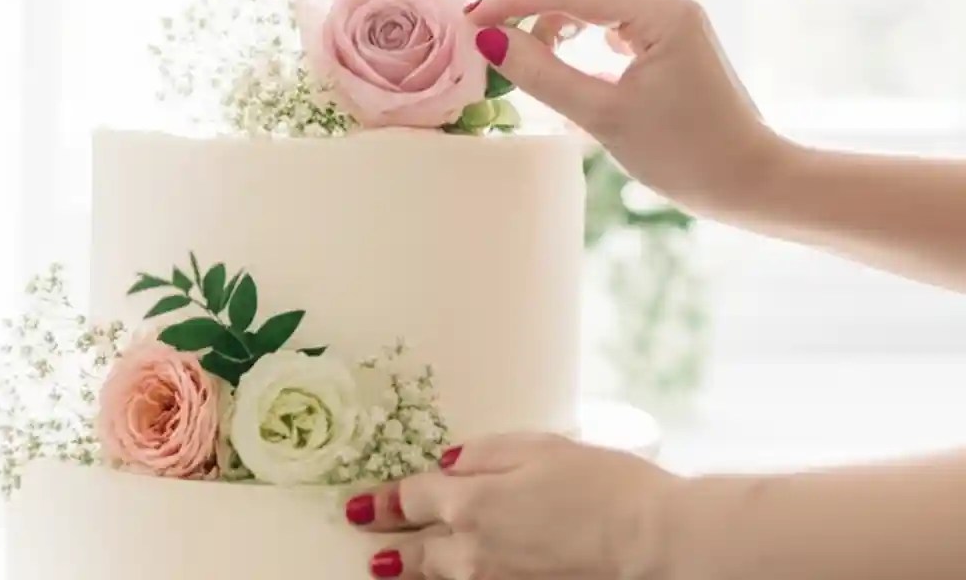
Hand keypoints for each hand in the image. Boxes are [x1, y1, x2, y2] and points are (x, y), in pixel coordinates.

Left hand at [345, 433, 677, 578]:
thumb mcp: (541, 447)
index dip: (383, 499)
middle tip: (364, 536)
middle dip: (387, 540)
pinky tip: (446, 579)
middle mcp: (470, 549)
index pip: (411, 498)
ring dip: (410, 571)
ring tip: (387, 569)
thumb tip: (448, 462)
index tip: (360, 503)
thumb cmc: (606, 487)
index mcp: (470, 502)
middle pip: (415, 548)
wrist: (653, 545)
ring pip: (438, 578)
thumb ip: (485, 453)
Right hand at [466, 0, 786, 216]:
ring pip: (587, 2)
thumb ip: (542, 74)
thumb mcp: (602, 115)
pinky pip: (604, 21)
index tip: (469, 21)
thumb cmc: (684, 154)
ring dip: (546, 23)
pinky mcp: (664, 39)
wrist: (748, 179)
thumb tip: (490, 42)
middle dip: (524, 6)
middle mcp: (665, 2)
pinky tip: (554, 61)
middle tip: (479, 37)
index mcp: (659, 12)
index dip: (512, 0)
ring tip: (515, 58)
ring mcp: (666, 19)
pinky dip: (571, 36)